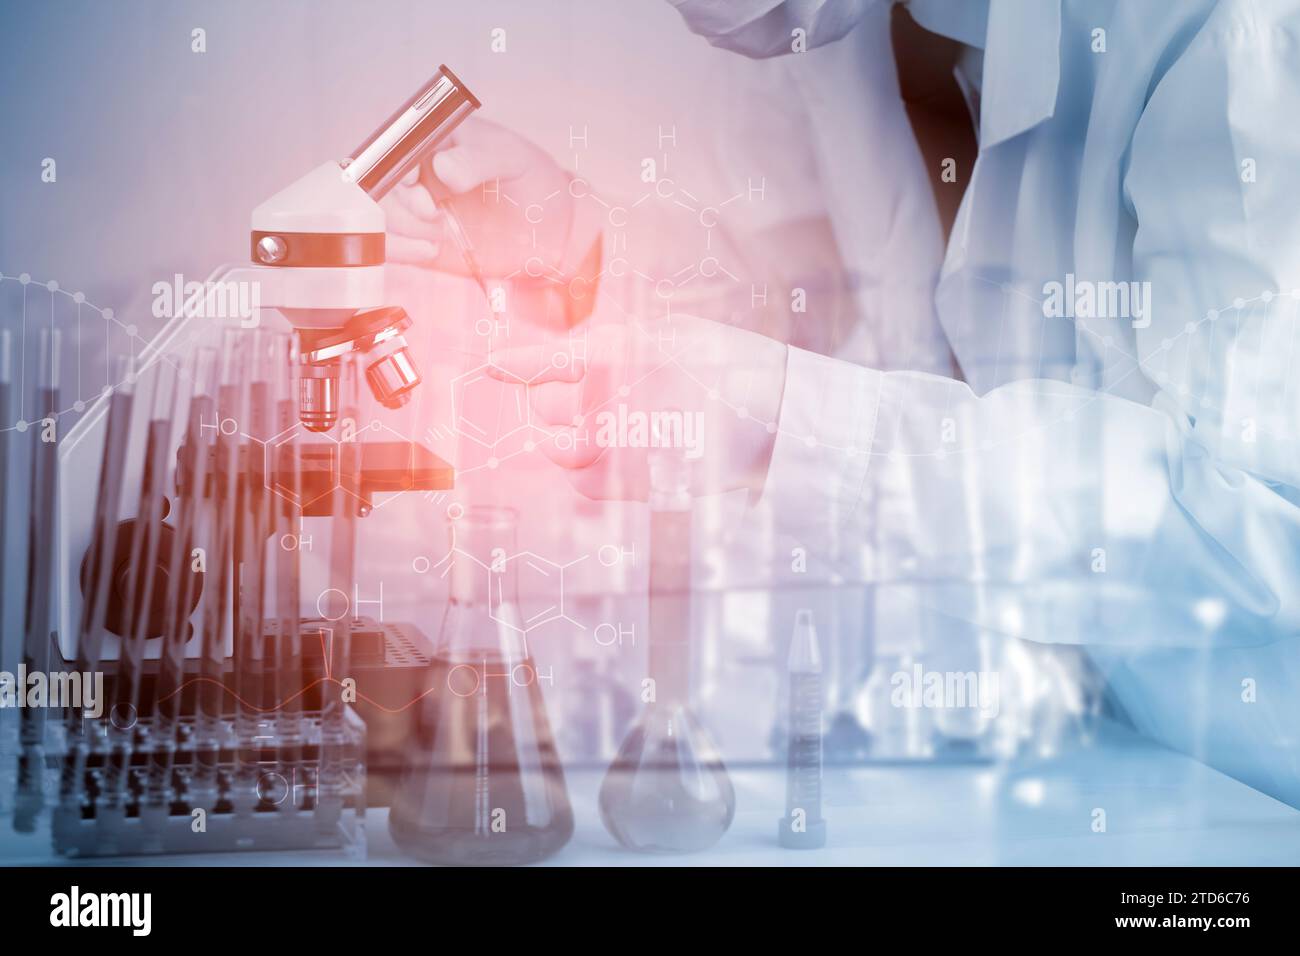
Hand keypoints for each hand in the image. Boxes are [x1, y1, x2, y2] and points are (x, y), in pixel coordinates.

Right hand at [382, 117, 600, 285]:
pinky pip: (386, 243)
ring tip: (440, 235)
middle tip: (430, 210)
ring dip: (401, 226)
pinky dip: (399, 250)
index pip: (394, 139)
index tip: (411, 177)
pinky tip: (430, 252)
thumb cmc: (533, 182)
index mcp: (435, 135)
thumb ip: (480, 158)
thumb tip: (442, 167)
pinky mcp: (415, 238)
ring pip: (377, 212)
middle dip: (398, 197)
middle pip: (377, 177)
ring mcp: (412, 203)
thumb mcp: (514, 160)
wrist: (550, 231)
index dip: (393, 159)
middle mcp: (416, 167)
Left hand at [486, 314, 787, 498]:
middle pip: (543, 404)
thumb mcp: (672, 333)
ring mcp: (610, 445)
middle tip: (583, 397)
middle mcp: (601, 400)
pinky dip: (585, 471)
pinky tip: (611, 457)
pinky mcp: (624, 484)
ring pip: (553, 445)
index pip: (541, 359)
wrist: (772, 416)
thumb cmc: (728, 368)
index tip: (491, 363)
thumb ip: (618, 344)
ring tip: (591, 429)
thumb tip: (579, 354)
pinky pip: (579, 481)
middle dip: (553, 400)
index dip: (512, 362)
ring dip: (562, 437)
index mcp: (613, 353)